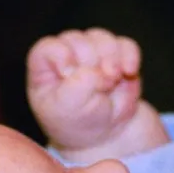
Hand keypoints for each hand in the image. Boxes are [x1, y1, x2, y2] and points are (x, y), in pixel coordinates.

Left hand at [27, 28, 167, 161]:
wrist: (104, 133)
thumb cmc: (75, 121)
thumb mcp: (67, 109)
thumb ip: (77, 86)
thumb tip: (95, 71)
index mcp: (44, 67)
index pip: (47, 48)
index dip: (61, 57)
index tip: (69, 75)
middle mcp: (66, 53)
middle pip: (78, 41)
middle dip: (90, 63)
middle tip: (96, 86)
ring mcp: (93, 51)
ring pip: (102, 39)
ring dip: (110, 60)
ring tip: (111, 81)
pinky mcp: (117, 54)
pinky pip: (125, 44)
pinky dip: (129, 56)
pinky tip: (128, 71)